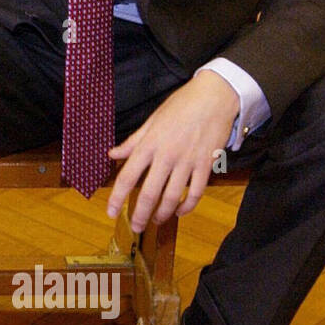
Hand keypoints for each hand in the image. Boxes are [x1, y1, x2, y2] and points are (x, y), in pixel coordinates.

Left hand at [106, 70, 237, 231]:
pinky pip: (196, 192)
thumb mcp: (152, 121)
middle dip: (140, 214)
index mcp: (149, 144)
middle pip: (149, 193)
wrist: (214, 97)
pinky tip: (180, 211)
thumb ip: (133, 142)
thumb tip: (113, 154)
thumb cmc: (181, 106)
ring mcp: (187, 162)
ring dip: (163, 213)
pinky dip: (188, 206)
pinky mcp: (206, 165)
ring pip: (173, 197)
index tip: (110, 212)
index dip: (116, 197)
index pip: (128, 177)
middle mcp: (166, 156)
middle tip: (135, 226)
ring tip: (155, 220)